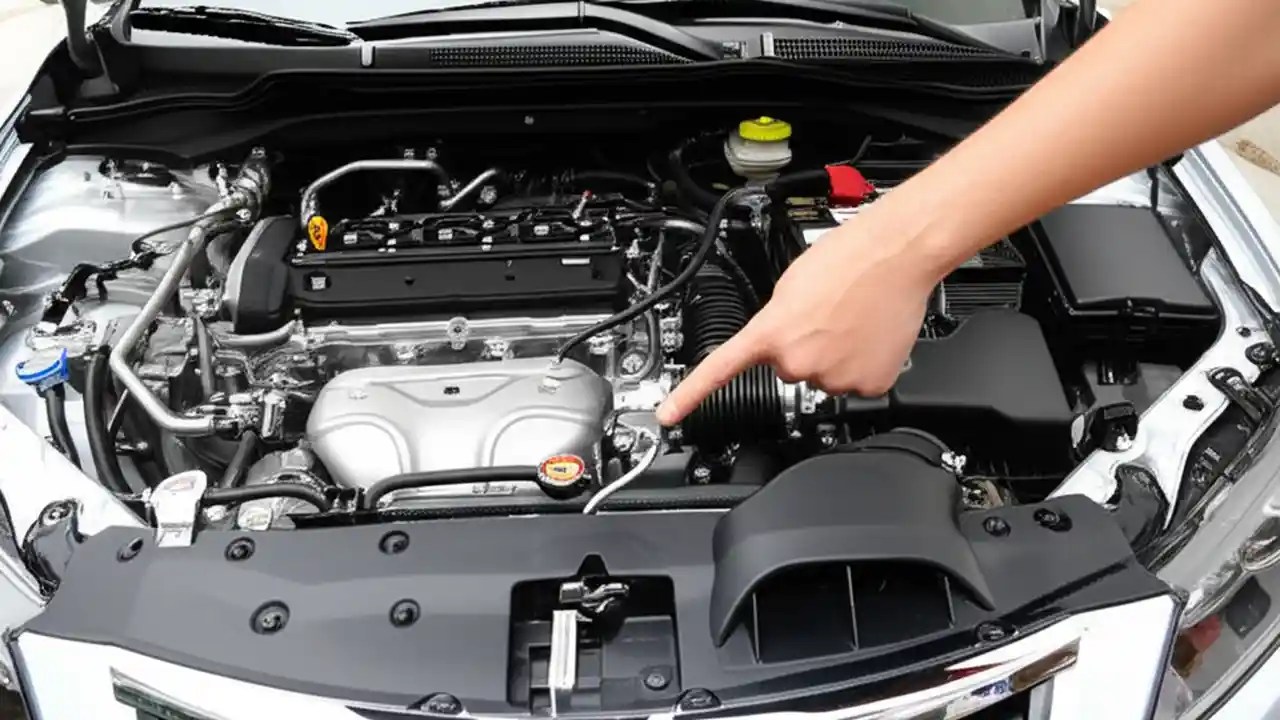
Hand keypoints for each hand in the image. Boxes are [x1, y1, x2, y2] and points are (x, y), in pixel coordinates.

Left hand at [655, 210, 941, 425]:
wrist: (896, 253)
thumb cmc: (847, 258)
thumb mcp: (790, 285)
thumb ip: (776, 322)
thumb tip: (783, 339)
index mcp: (771, 332)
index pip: (719, 370)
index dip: (690, 396)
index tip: (668, 416)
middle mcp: (797, 362)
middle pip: (790, 368)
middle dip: (803, 346)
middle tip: (826, 315)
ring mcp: (833, 378)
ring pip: (825, 375)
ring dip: (835, 353)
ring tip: (852, 319)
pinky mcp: (868, 385)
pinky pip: (857, 382)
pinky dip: (864, 363)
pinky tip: (870, 335)